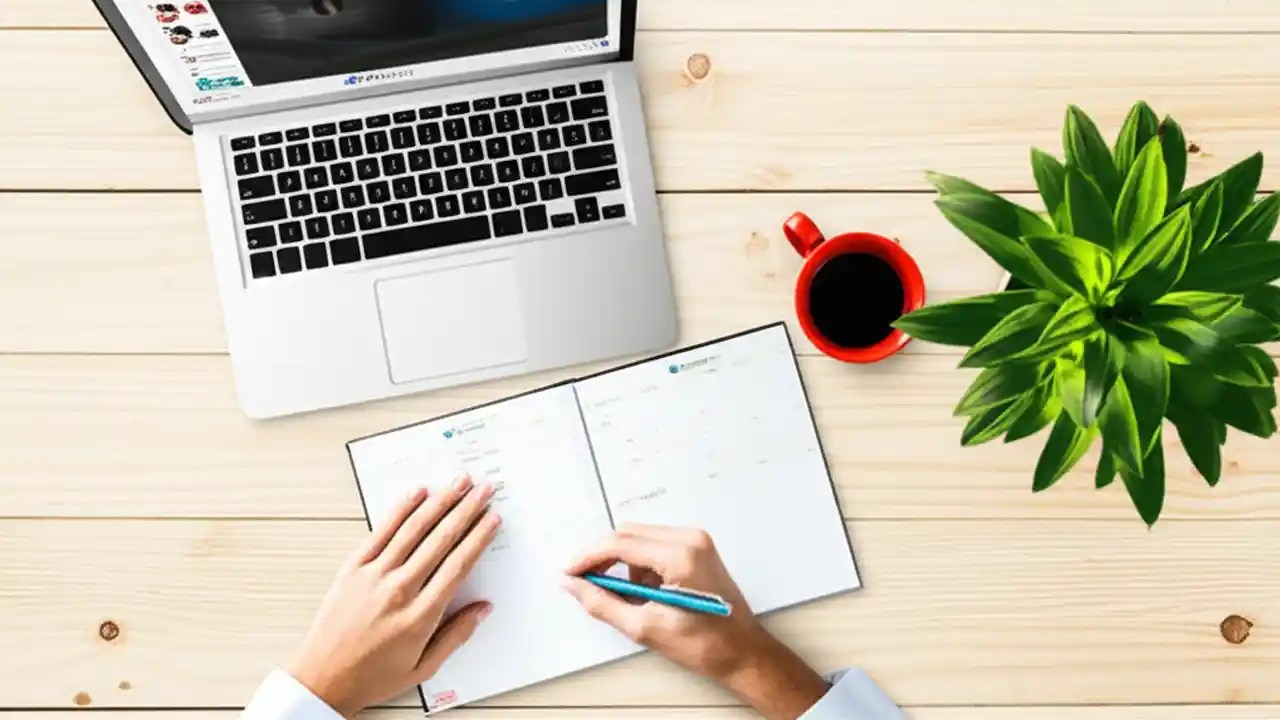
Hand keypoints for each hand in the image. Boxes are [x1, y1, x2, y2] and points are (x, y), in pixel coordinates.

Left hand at [287, 476, 500, 717]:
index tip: (493, 519)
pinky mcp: (353, 568)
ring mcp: (373, 576)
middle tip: (483, 489)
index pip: (458, 565)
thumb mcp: (424, 667)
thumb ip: (457, 635)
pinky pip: (380, 532)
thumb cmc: (372, 676)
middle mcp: (398, 590)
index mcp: (420, 616)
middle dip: (466, 510)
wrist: (323, 678)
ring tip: (458, 483)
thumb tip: (482, 608)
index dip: (479, 538)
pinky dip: (400, 509)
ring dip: (440, 501)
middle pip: (441, 540)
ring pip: (413, 529)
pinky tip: (417, 493)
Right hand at [562, 524, 829, 719]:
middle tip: (587, 585)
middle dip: (603, 559)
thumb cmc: (705, 644)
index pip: (620, 543)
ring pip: (640, 539)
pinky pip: (655, 546)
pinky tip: (649, 594)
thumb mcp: (644, 628)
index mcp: (680, 555)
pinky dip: (642, 567)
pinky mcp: (697, 548)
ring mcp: (696, 541)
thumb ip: (603, 603)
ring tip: (633, 601)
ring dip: (625, 566)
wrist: (742, 652)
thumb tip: (573, 585)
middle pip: (628, 534)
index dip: (588, 558)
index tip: (569, 573)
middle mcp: (690, 539)